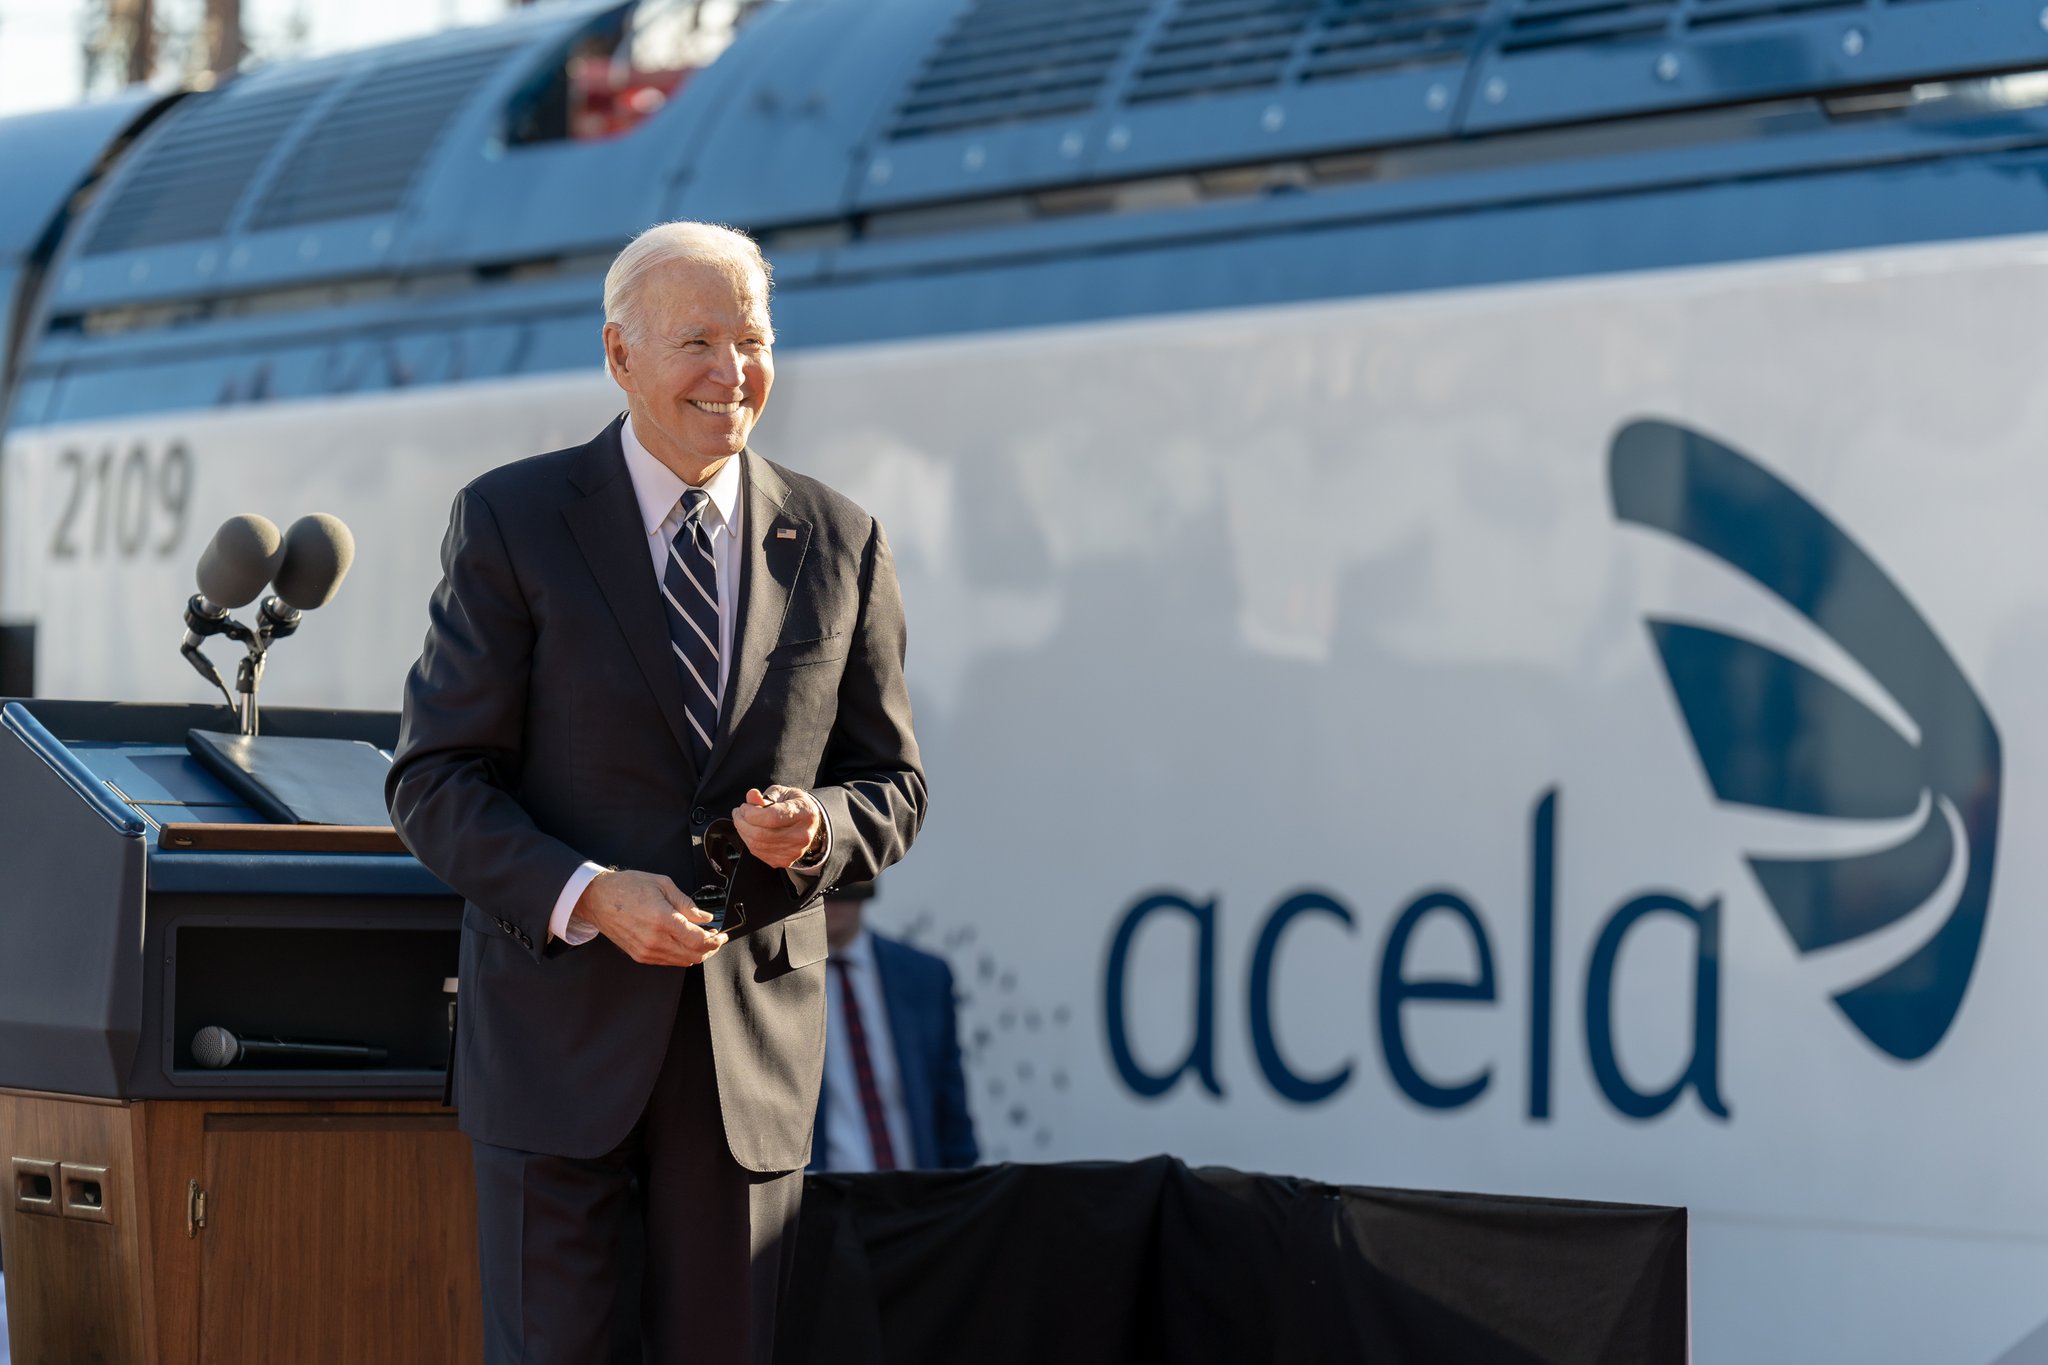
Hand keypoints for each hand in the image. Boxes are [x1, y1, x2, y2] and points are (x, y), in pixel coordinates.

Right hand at [574, 869, 724, 966]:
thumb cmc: (627, 887)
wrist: (597, 899)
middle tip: (716, 937)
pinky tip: (684, 942)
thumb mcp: (663, 885)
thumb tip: (705, 918)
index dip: (716, 941)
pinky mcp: (640, 956)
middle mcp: (655, 940)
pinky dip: (681, 955)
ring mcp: (646, 951)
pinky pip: (668, 961)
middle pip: (694, 955)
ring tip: (702, 939)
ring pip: (682, 961)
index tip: (722, 934)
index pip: (698, 941)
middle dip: (710, 948)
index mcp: (663, 920)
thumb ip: (687, 904)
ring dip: (697, 953)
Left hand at [733, 786, 822, 869]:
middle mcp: (802, 834)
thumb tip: (751, 796)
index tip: (744, 807)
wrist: (808, 822)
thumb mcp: (782, 793)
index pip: (772, 817)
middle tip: (738, 812)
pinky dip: (749, 841)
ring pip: (757, 845)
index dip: (751, 813)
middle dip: (742, 822)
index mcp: (804, 813)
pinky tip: (750, 831)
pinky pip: (758, 853)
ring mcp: (794, 850)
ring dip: (743, 831)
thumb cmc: (793, 804)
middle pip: (762, 834)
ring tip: (741, 820)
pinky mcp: (786, 860)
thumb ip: (766, 795)